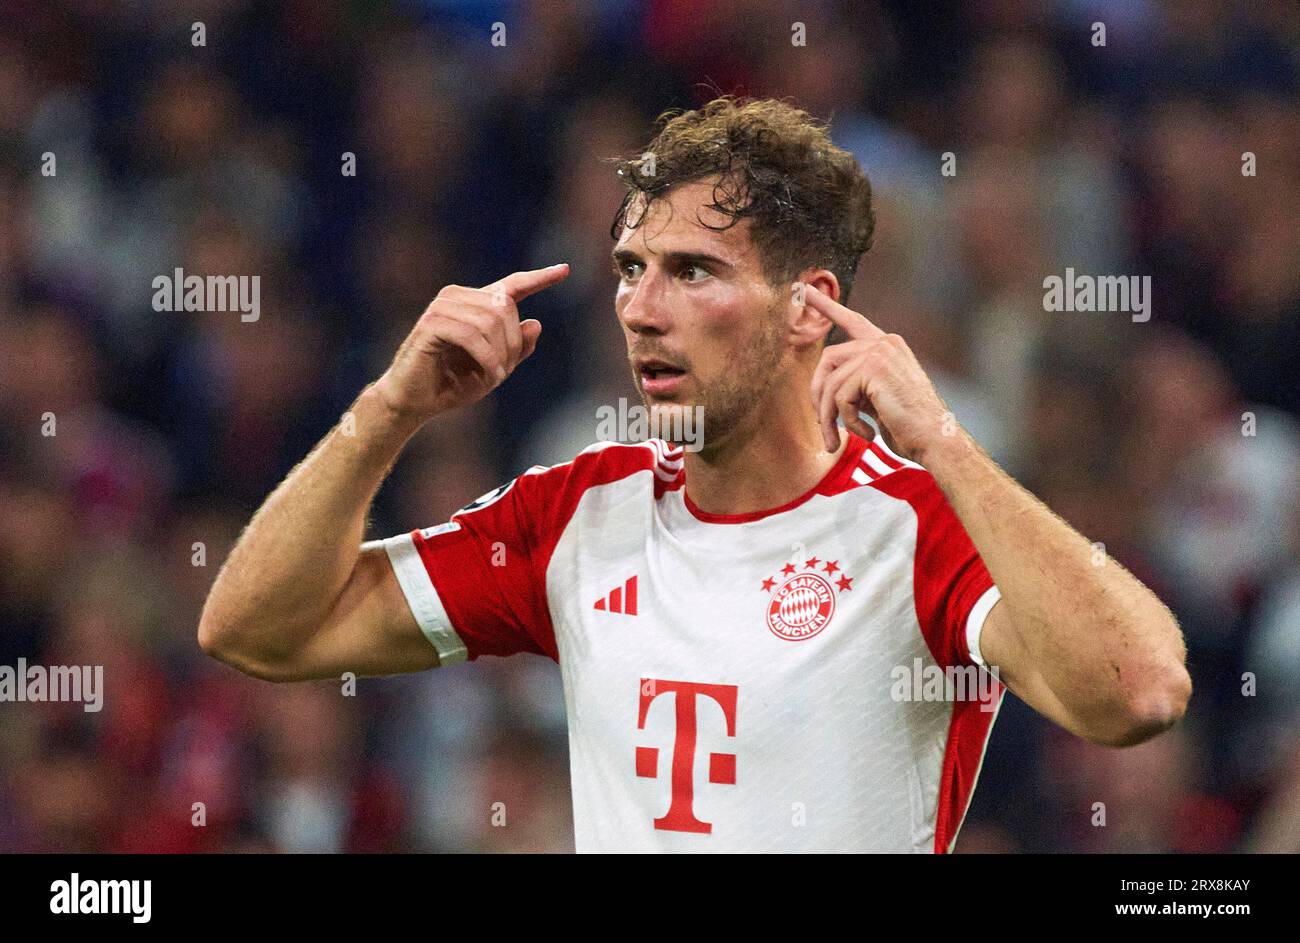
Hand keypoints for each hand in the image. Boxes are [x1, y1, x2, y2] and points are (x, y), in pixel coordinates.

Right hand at [374, 264, 568, 421]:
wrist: (415, 401)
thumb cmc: (452, 384)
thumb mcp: (496, 369)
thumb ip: (518, 349)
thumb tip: (535, 322)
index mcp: (475, 305)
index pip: (512, 285)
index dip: (540, 278)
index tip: (565, 270)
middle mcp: (458, 297)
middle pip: (504, 306)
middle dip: (513, 342)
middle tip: (505, 371)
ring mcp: (442, 307)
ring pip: (490, 320)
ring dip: (500, 354)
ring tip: (495, 376)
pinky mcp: (431, 323)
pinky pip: (472, 335)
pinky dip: (487, 358)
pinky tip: (490, 375)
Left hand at [805, 283, 951, 460]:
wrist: (935, 438)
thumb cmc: (909, 426)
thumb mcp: (877, 398)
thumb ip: (855, 383)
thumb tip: (823, 384)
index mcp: (887, 347)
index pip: (852, 321)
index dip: (826, 306)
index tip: (804, 289)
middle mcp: (884, 342)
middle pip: (828, 358)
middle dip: (818, 394)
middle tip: (821, 424)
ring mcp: (880, 352)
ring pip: (831, 382)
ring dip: (828, 417)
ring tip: (834, 441)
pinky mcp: (875, 368)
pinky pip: (840, 396)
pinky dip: (847, 422)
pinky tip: (867, 433)